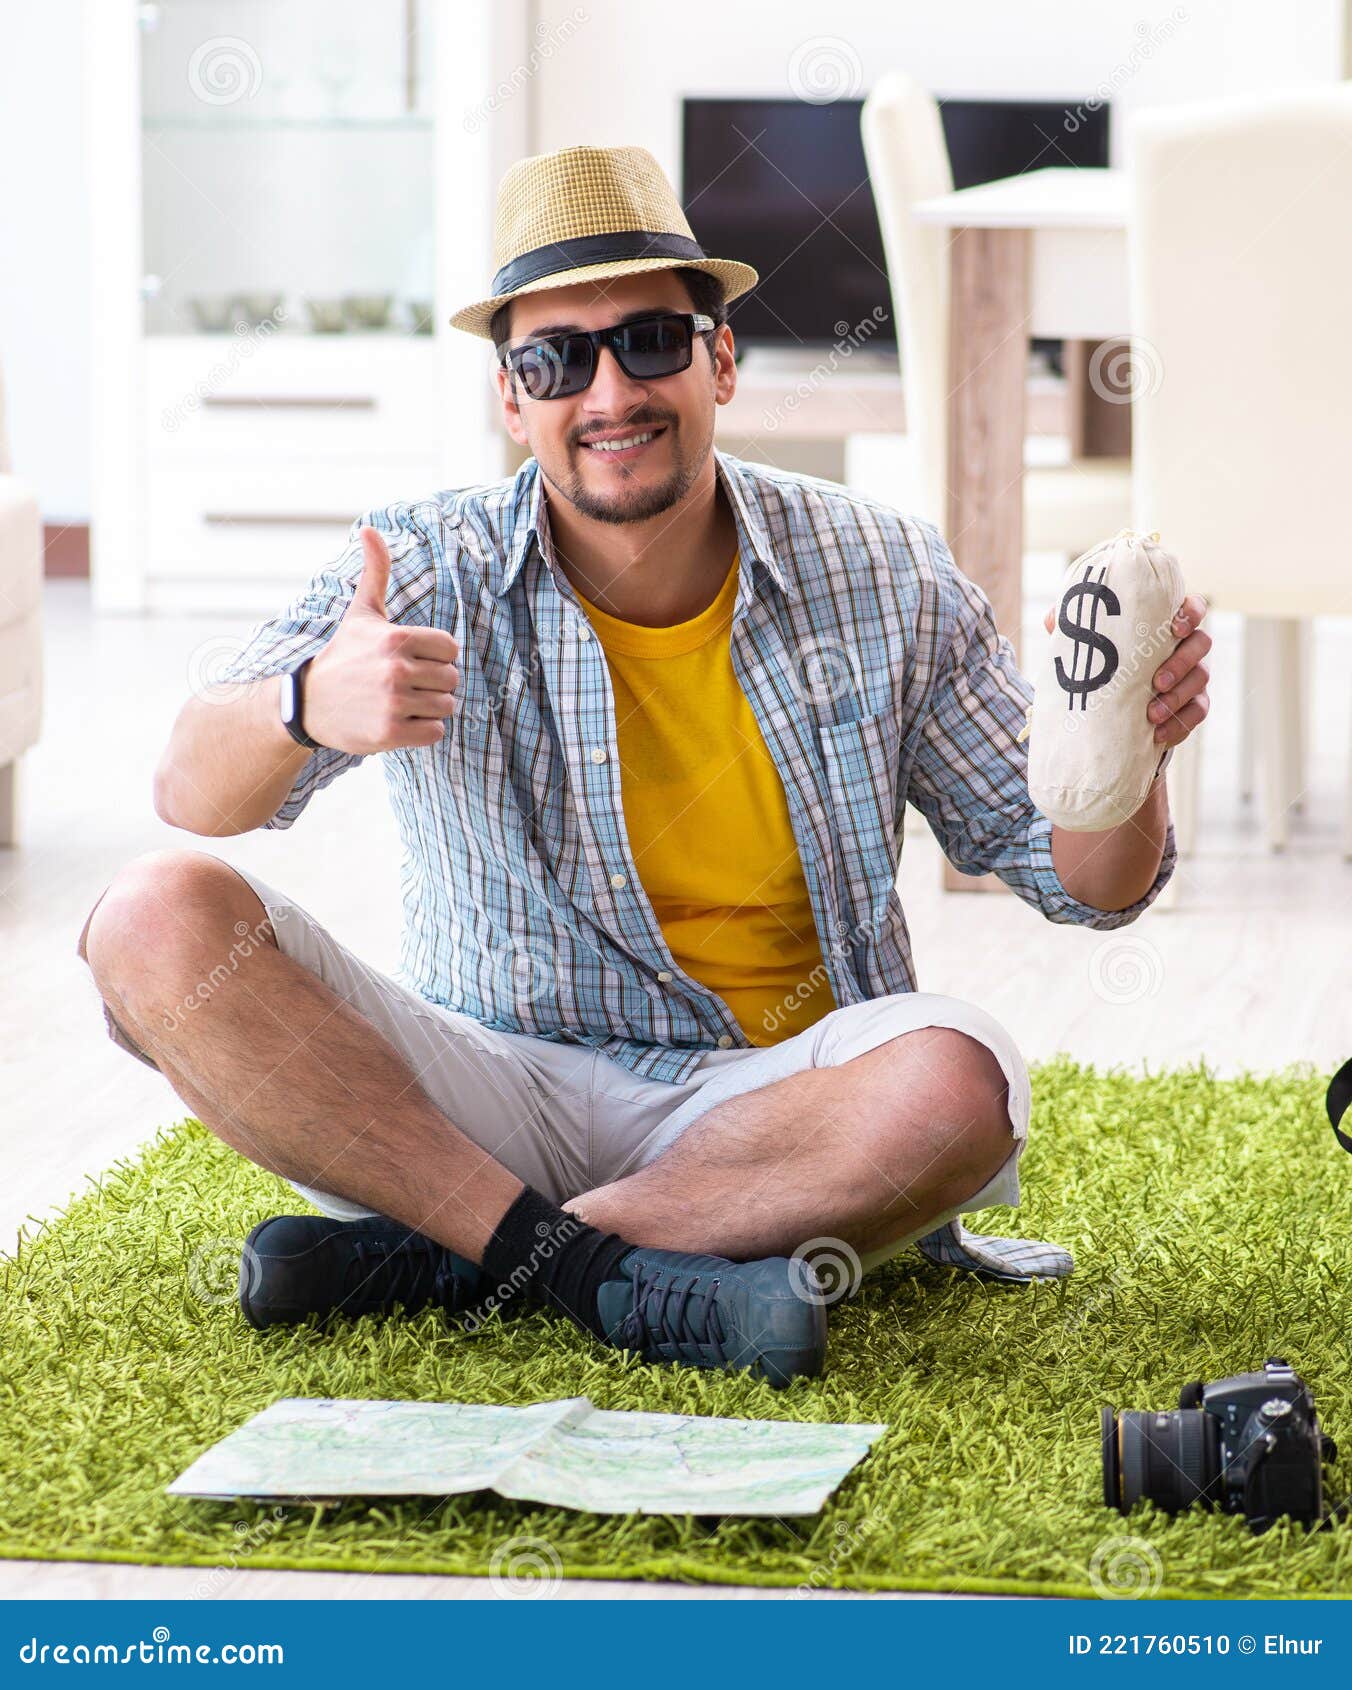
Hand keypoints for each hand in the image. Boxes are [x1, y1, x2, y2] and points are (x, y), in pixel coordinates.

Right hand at [303, 527, 459, 754]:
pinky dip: (422, 731)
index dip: (435, 657)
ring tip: (399, 702)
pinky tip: (398, 721)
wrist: (308, 704)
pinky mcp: (390, 733)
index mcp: (397, 637)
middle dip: (432, 684)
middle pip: (451, 679)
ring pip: (446, 707)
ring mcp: (394, 702)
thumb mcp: (361, 614)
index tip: (411, 660)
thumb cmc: (343, 656)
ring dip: (428, 708)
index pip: (450, 649)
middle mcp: (396, 669)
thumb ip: (375, 573)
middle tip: (402, 684)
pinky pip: (435, 733)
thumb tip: (370, 529)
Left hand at [1042, 592, 1210, 746]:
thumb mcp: (1089, 645)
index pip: (1193, 608)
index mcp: (1166, 624)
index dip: (1191, 613)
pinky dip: (1179, 723)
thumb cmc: (1104, 663)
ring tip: (1151, 714)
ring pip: (1200, 679)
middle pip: (1201, 643)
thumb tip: (1052, 619)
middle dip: (1181, 662)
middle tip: (1156, 681)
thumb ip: (1074, 628)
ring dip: (1178, 697)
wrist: (1113, 709)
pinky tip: (1157, 733)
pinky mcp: (1193, 704)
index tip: (1176, 626)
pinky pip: (1197, 711)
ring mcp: (1193, 675)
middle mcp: (1186, 646)